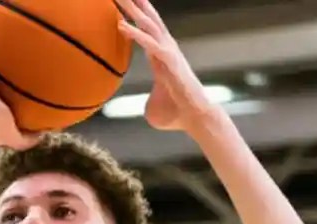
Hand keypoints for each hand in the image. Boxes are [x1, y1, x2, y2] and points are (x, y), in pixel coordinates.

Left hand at [116, 0, 216, 131]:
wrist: (195, 119)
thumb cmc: (177, 114)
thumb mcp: (154, 107)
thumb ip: (148, 100)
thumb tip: (145, 110)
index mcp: (162, 55)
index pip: (148, 28)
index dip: (138, 12)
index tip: (128, 0)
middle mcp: (167, 49)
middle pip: (148, 20)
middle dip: (135, 4)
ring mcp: (169, 53)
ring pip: (149, 25)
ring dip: (133, 10)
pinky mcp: (170, 62)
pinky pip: (150, 44)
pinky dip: (135, 34)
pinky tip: (121, 25)